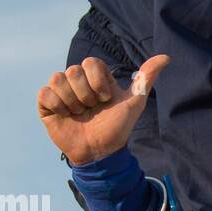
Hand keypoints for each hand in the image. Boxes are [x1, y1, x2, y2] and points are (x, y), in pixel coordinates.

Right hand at [37, 55, 169, 165]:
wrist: (100, 153)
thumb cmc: (118, 128)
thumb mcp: (135, 102)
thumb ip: (146, 78)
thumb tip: (166, 57)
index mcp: (95, 77)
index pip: (91, 62)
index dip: (98, 81)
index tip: (105, 98)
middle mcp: (77, 82)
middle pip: (74, 70)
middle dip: (86, 94)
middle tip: (92, 109)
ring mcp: (61, 92)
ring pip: (58, 79)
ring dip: (72, 101)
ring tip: (79, 114)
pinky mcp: (47, 104)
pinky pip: (45, 93)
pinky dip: (57, 106)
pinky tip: (66, 116)